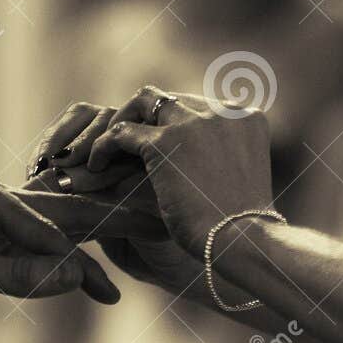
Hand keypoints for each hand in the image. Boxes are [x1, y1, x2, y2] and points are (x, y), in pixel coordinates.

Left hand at [0, 175, 148, 342]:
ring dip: (89, 257)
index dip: (84, 260)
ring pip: (55, 238)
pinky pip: (39, 258)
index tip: (119, 283)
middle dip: (109, 229)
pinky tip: (90, 283)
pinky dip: (65, 271)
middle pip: (63, 218)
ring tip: (131, 268)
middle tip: (157, 228)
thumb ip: (17, 276)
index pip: (48, 230)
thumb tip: (76, 278)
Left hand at [34, 87, 275, 254]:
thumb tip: (184, 159)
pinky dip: (104, 146)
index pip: (198, 106)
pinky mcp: (165, 142)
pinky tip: (96, 166)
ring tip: (107, 149)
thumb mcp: (234, 179)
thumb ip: (215, 157)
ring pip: (144, 102)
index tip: (153, 145)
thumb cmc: (241, 228)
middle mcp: (222, 110)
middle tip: (125, 144)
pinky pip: (121, 131)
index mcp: (246, 117)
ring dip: (124, 121)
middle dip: (146, 118)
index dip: (172, 124)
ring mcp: (194, 122)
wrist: (241, 243)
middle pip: (172, 100)